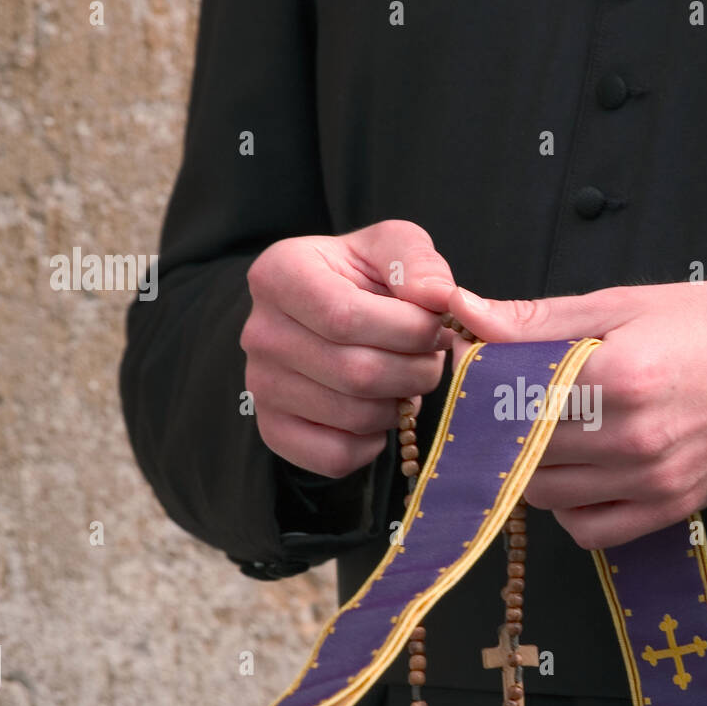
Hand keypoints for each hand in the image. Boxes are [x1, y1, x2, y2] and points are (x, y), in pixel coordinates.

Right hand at [240, 220, 455, 477]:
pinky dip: (375, 442)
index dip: (408, 330)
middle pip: (356, 373)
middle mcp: (260, 332)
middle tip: (432, 357)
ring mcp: (261, 386)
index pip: (345, 318)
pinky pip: (337, 457)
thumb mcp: (395, 248)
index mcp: (280, 274)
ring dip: (400, 404)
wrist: (332, 315)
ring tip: (407, 378)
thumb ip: (422, 265)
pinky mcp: (274, 430)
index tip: (437, 326)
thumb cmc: (367, 278)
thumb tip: (446, 301)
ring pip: (354, 417)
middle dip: (416, 370)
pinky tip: (380, 409)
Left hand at [437, 280, 706, 548]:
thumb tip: (465, 313)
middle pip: (524, 452)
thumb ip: (538, 319)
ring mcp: (653, 481)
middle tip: (517, 402)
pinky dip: (571, 508)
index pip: (512, 402)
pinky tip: (583, 472)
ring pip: (548, 496)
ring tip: (556, 433)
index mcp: (617, 378)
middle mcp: (633, 438)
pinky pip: (590, 530)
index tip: (486, 374)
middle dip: (507, 427)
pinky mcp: (670, 508)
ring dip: (534, 468)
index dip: (486, 389)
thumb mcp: (623, 304)